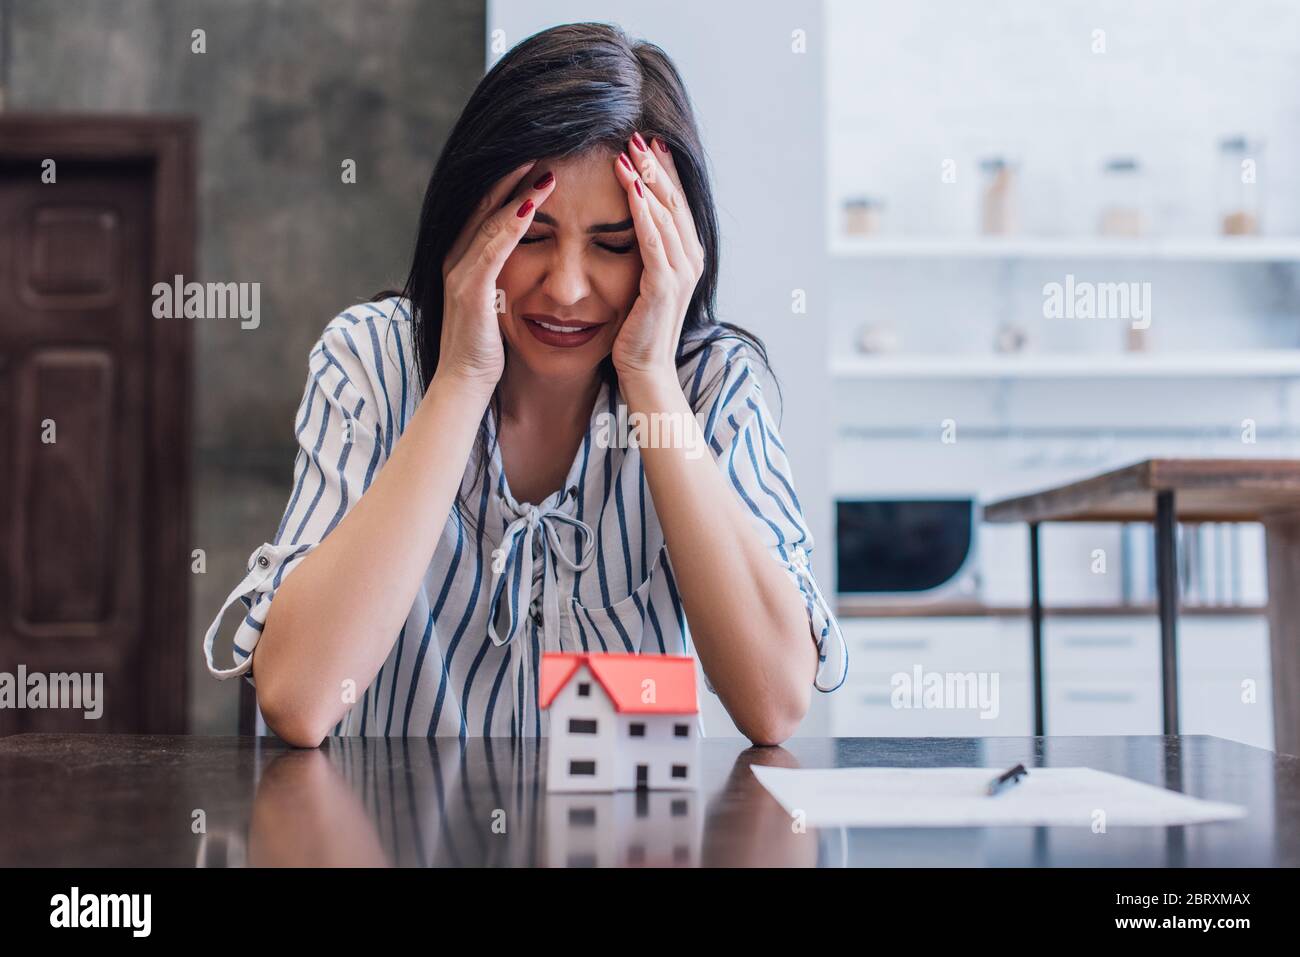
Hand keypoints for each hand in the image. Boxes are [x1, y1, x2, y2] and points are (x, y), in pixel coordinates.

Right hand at [436, 160, 557, 395]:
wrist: (463, 386)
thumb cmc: (484, 351)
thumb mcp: (495, 306)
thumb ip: (502, 279)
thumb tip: (521, 265)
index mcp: (464, 262)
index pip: (487, 211)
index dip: (509, 184)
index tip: (537, 160)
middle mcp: (457, 260)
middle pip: (485, 206)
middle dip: (513, 176)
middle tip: (541, 147)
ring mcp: (461, 274)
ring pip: (490, 221)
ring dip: (517, 192)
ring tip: (543, 166)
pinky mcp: (471, 291)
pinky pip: (494, 250)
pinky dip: (512, 225)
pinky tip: (532, 206)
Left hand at [610, 132, 705, 384]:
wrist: (644, 371)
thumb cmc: (636, 332)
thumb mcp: (641, 284)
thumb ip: (643, 255)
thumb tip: (631, 226)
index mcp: (687, 258)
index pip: (676, 205)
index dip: (663, 173)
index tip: (647, 144)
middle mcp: (690, 261)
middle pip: (674, 202)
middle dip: (656, 167)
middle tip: (637, 136)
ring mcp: (681, 273)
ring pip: (665, 214)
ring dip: (647, 180)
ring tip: (629, 152)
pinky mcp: (664, 285)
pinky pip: (653, 240)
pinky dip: (643, 212)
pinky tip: (632, 189)